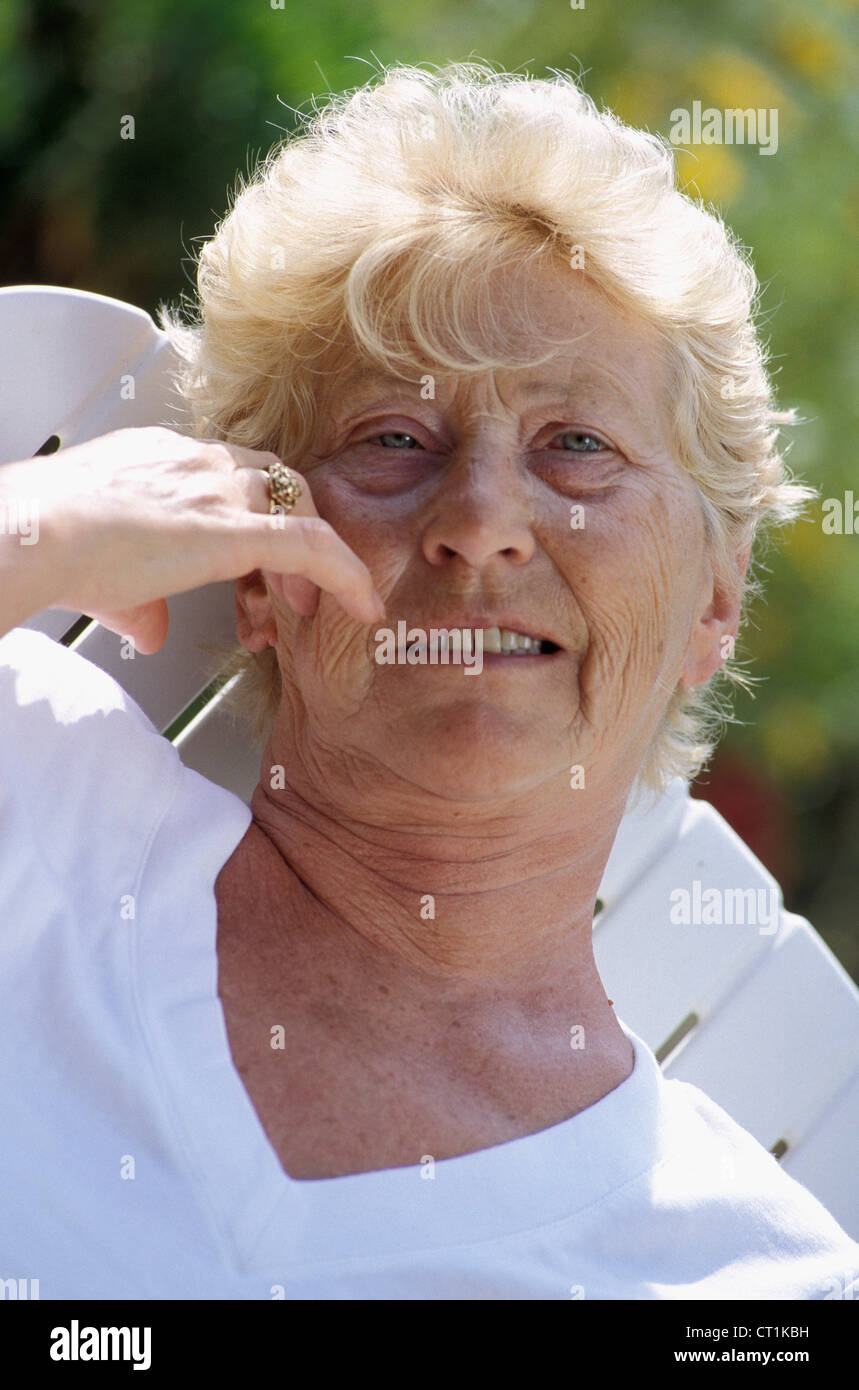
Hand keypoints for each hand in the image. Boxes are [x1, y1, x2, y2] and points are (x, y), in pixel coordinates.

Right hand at [24, 426, 384, 652]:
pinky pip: (312, 546)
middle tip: (289, 589)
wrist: (32, 535)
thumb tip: (148, 630)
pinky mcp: (235, 529)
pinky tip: (363, 605)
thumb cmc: (46, 544)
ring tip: (305, 609)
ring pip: (299, 508)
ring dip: (312, 559)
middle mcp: (199, 462)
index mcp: (164, 455)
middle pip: (275, 482)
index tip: (255, 563)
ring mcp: (219, 489)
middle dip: (291, 530)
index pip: (232, 474)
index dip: (253, 517)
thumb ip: (136, 599)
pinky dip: (345, 575)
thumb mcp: (97, 571)